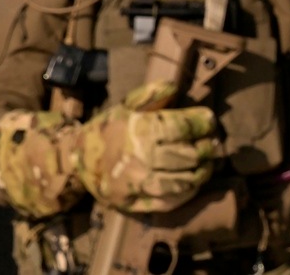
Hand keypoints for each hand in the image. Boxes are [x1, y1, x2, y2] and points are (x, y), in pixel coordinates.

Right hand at [73, 81, 219, 212]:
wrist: (75, 162)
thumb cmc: (107, 130)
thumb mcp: (125, 106)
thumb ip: (151, 94)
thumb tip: (176, 86)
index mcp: (140, 130)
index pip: (184, 126)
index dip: (203, 123)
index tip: (209, 121)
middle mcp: (141, 158)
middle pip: (189, 154)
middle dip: (207, 148)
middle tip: (214, 144)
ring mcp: (138, 184)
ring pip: (183, 181)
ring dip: (202, 172)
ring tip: (207, 164)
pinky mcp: (134, 204)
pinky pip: (169, 202)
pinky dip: (187, 193)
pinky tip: (193, 184)